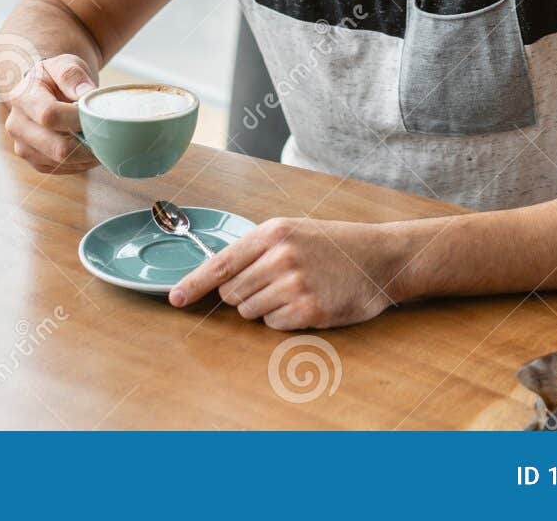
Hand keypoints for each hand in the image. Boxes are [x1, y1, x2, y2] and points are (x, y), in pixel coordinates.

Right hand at [3, 54, 100, 173]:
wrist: (43, 92)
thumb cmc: (55, 78)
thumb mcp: (64, 64)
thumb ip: (73, 75)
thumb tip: (85, 95)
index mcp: (22, 97)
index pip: (50, 115)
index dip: (78, 119)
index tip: (95, 113)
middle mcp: (17, 126)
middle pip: (57, 147)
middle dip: (87, 142)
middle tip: (105, 131)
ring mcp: (24, 147)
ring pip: (63, 162)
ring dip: (87, 154)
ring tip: (98, 137)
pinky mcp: (35, 163)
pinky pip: (63, 170)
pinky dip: (81, 162)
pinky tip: (87, 146)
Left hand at [169, 217, 403, 329]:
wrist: (382, 258)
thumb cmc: (334, 245)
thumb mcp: (293, 232)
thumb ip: (256, 250)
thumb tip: (219, 277)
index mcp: (272, 232)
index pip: (220, 263)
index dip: (193, 284)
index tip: (175, 298)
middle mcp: (280, 257)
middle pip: (232, 293)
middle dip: (243, 294)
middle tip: (273, 284)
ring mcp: (295, 285)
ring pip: (251, 311)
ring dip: (265, 308)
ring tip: (296, 290)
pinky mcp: (310, 311)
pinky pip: (274, 324)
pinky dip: (285, 319)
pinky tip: (307, 302)